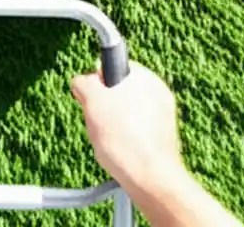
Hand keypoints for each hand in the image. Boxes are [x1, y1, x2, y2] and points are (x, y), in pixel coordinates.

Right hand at [71, 61, 185, 192]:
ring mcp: (161, 114)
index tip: (93, 98)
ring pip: (124, 112)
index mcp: (144, 76)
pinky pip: (135, 129)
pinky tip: (120, 149)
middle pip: (117, 91)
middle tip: (100, 122)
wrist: (149, 176)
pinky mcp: (161, 135)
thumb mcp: (92, 101)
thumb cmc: (124, 139)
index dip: (97, 82)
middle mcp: (157, 91)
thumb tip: (82, 81)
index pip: (112, 66)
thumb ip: (85, 82)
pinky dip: (125, 137)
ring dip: (113, 122)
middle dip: (104, 105)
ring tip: (111, 139)